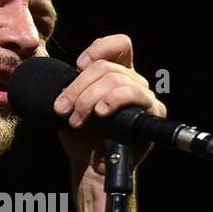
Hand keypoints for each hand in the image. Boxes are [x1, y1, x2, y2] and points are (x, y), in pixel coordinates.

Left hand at [52, 34, 167, 177]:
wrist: (90, 166)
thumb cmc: (81, 136)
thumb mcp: (70, 104)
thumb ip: (70, 84)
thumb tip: (59, 75)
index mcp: (116, 73)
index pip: (119, 46)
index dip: (99, 48)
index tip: (78, 65)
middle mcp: (133, 81)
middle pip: (106, 67)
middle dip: (79, 88)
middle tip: (63, 109)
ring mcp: (144, 96)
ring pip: (116, 80)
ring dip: (89, 98)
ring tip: (77, 119)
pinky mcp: (153, 111)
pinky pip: (134, 94)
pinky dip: (113, 100)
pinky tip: (100, 113)